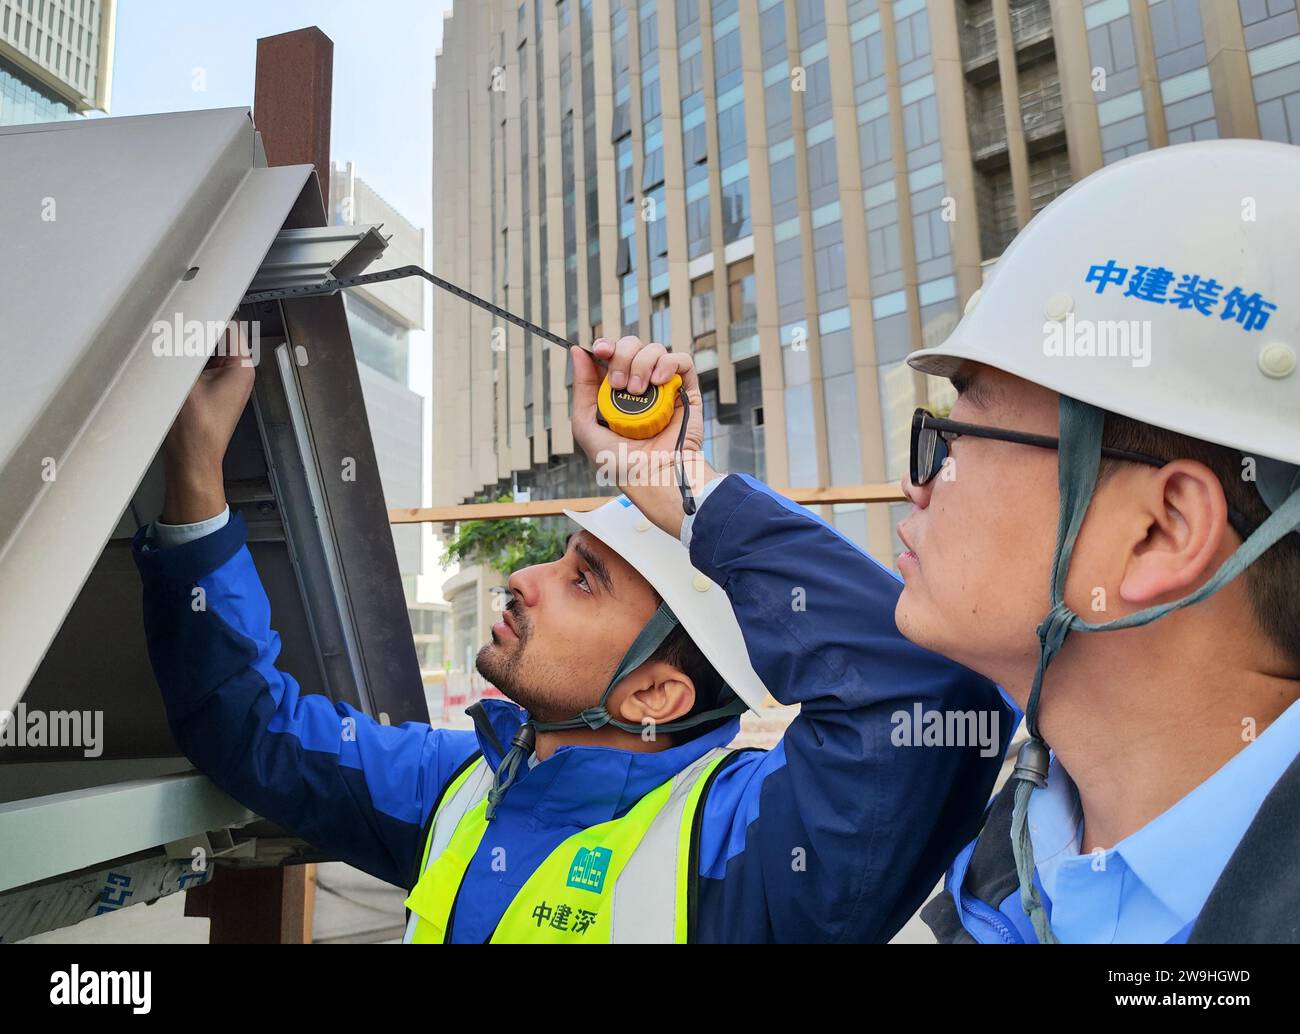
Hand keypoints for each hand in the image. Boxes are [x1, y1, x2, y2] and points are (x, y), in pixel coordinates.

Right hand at [160, 319, 253, 523]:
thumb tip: (173, 327)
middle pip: (219, 337)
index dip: (208, 313)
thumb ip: (181, 349)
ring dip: (190, 345)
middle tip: (173, 322)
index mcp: (241, 367)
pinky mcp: (214, 392)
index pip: (229, 326)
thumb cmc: (194, 431)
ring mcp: (227, 383)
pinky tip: (171, 359)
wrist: (192, 461)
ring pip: (209, 351)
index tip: (189, 302)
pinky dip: (189, 360)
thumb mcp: (183, 380)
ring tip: (169, 340)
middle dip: (196, 329)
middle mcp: (239, 374)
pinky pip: (203, 366)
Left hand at [571, 336, 717, 537]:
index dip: (606, 345)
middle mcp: (639, 384)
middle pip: (631, 346)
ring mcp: (663, 386)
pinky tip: (658, 382)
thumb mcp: (586, 425)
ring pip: (654, 349)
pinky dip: (668, 364)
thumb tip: (578, 351)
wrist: (651, 476)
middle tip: (619, 383)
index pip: (611, 353)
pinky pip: (681, 361)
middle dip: (622, 356)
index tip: (600, 350)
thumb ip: (581, 387)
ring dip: (642, 363)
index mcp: (615, 390)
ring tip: (639, 390)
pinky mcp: (686, 391)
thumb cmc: (618, 461)